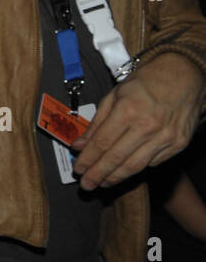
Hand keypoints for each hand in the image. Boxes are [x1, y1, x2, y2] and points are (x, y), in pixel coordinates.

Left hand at [72, 52, 205, 189]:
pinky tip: (125, 169)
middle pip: (117, 158)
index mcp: (128, 110)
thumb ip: (96, 123)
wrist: (184, 75)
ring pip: (135, 166)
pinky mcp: (179, 143)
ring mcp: (166, 136)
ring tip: (102, 183)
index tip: (78, 170)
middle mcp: (148, 125)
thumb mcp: (114, 95)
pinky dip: (137, 168)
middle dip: (98, 175)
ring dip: (116, 178)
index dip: (87, 160)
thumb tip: (79, 145)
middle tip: (86, 185)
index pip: (102, 143)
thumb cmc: (145, 83)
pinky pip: (153, 162)